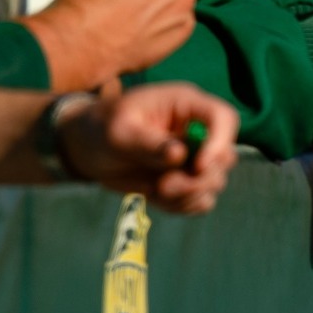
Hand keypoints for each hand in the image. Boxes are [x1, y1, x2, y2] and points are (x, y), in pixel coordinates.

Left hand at [58, 83, 239, 214]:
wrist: (87, 149)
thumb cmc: (101, 128)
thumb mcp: (118, 131)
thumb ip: (148, 143)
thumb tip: (179, 154)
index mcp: (186, 106)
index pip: (224, 118)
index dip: (220, 142)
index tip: (198, 166)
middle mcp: (197, 130)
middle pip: (225, 157)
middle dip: (199, 179)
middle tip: (164, 186)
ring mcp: (194, 157)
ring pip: (215, 182)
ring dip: (189, 194)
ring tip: (157, 192)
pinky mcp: (186, 180)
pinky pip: (201, 200)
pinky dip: (183, 205)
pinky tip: (157, 199)